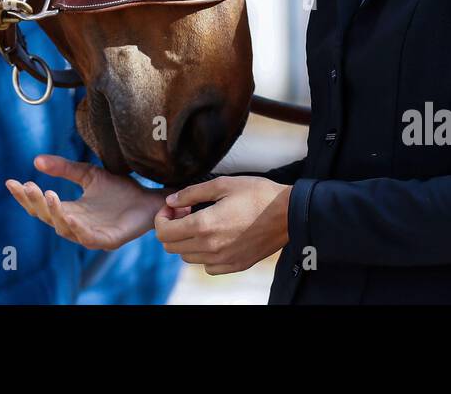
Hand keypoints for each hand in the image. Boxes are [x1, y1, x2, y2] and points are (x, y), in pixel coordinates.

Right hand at [5, 154, 169, 250]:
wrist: (148, 198)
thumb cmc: (119, 189)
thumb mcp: (88, 174)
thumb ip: (64, 168)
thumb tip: (36, 160)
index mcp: (68, 211)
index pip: (41, 206)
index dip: (25, 196)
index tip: (11, 182)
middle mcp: (75, 225)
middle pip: (48, 218)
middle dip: (36, 203)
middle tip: (28, 186)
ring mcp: (91, 234)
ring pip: (65, 229)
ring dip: (55, 213)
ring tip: (48, 194)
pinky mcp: (108, 241)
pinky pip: (89, 238)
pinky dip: (77, 228)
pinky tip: (70, 215)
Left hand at [153, 176, 290, 274]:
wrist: (289, 214)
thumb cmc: (257, 194)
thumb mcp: (223, 184)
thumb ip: (192, 193)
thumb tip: (171, 200)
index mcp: (204, 225)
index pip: (164, 232)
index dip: (162, 218)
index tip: (173, 207)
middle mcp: (210, 247)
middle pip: (171, 247)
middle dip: (172, 228)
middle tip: (186, 212)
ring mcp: (223, 260)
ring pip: (187, 257)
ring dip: (187, 241)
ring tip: (202, 223)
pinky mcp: (235, 266)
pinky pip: (207, 266)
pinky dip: (204, 254)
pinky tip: (216, 237)